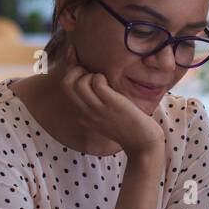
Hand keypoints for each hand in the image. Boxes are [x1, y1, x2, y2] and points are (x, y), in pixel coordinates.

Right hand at [62, 44, 163, 158]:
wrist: (143, 143)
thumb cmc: (128, 126)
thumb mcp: (106, 116)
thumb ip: (97, 103)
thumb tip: (96, 83)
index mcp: (83, 113)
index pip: (65, 87)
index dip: (71, 71)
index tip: (83, 65)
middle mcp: (86, 112)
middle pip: (66, 84)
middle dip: (76, 70)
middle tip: (93, 73)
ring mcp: (98, 109)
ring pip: (79, 83)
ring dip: (90, 74)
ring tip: (103, 80)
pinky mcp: (112, 105)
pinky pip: (98, 83)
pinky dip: (102, 77)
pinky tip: (111, 84)